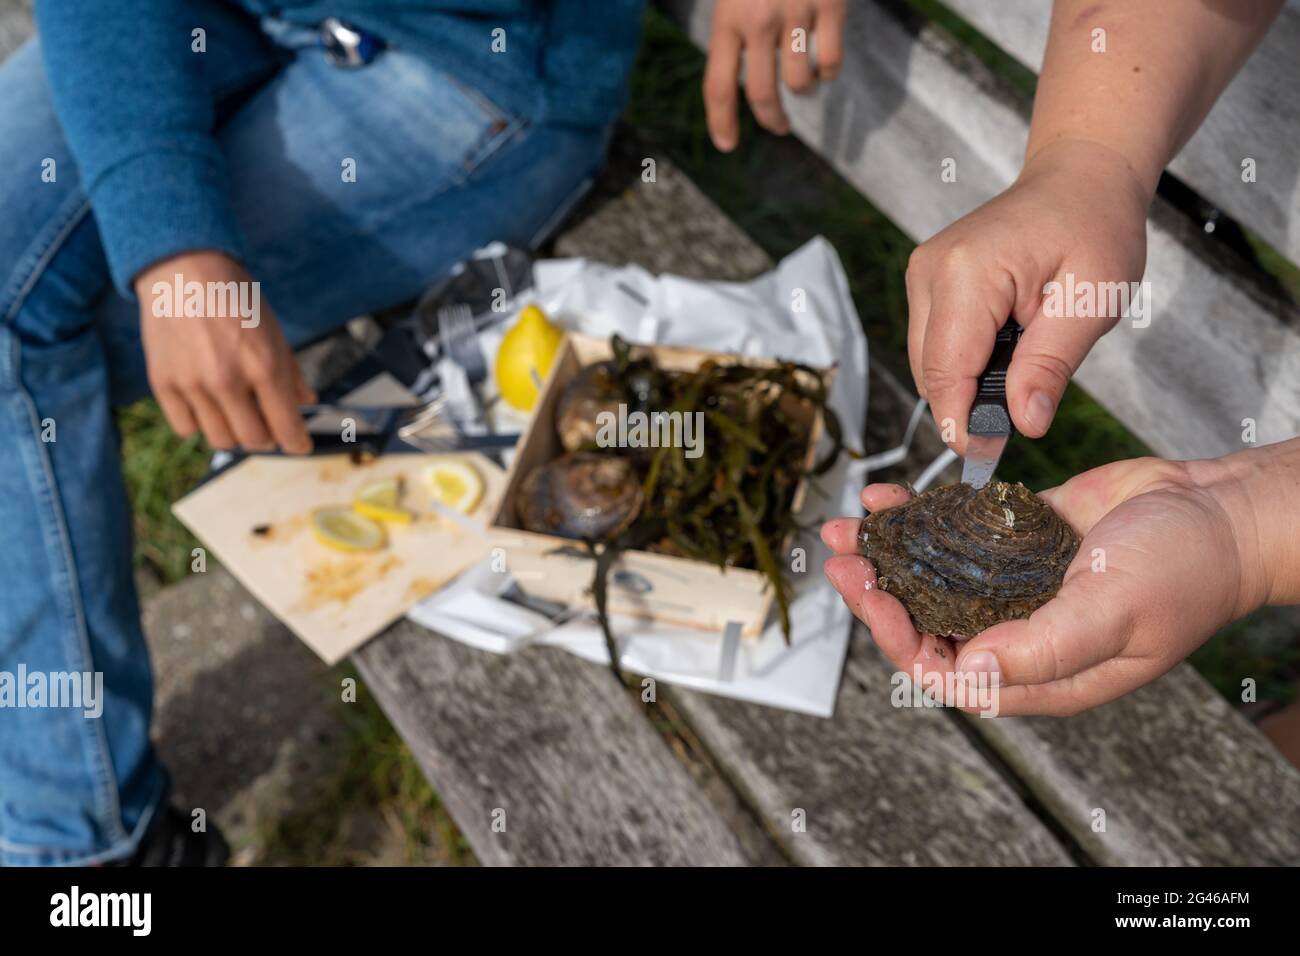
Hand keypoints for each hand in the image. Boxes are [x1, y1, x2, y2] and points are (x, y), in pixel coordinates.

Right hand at [136, 251, 315, 452]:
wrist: (183, 271)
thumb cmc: (235, 299)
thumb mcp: (274, 331)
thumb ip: (291, 372)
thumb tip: (307, 403)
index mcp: (264, 366)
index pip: (287, 427)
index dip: (297, 443)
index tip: (299, 445)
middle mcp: (227, 380)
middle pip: (254, 441)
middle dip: (268, 439)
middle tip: (268, 426)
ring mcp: (192, 384)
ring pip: (220, 440)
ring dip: (235, 434)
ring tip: (237, 414)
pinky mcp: (163, 384)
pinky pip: (186, 429)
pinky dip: (199, 424)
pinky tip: (206, 405)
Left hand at [704, 0, 845, 150]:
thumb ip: (733, 35)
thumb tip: (738, 89)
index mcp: (727, 19)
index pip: (719, 86)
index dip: (721, 122)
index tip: (726, 145)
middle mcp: (758, 19)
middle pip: (762, 94)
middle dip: (772, 120)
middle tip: (780, 126)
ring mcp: (795, 11)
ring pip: (800, 83)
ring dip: (804, 91)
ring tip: (805, 81)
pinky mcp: (829, 5)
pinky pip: (830, 63)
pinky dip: (828, 72)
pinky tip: (823, 64)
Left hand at [820, 455, 1272, 715]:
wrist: (1220, 510)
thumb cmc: (1184, 572)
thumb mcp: (1111, 613)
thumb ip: (1039, 647)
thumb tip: (964, 671)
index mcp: (1037, 670)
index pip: (945, 671)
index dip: (898, 638)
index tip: (870, 595)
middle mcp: (1018, 630)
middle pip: (927, 622)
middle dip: (879, 592)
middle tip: (840, 557)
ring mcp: (1016, 583)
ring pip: (935, 576)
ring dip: (890, 554)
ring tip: (848, 527)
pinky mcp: (1020, 539)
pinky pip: (959, 533)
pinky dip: (924, 517)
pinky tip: (891, 497)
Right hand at [906, 140, 1149, 452]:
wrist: (1081, 177)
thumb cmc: (1095, 227)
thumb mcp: (1092, 302)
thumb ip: (1051, 366)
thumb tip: (1023, 425)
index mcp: (967, 274)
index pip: (946, 372)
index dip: (963, 422)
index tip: (989, 455)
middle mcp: (929, 272)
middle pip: (929, 373)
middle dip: (968, 405)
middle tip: (1024, 412)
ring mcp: (921, 275)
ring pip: (927, 363)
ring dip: (968, 383)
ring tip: (1023, 366)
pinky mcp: (925, 281)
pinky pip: (934, 344)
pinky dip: (965, 362)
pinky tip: (1006, 348)